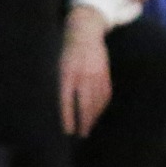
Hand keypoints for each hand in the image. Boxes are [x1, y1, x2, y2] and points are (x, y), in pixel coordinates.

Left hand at [60, 8, 112, 136]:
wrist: (85, 32)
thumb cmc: (67, 51)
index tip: (69, 131)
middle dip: (84, 121)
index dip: (68, 117)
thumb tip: (65, 106)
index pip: (67, 100)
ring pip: (97, 102)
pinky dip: (102, 106)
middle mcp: (83, 76)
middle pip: (85, 104)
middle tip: (82, 134)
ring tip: (90, 126)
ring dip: (94, 116)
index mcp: (67, 73)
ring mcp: (96, 75)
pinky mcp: (105, 74)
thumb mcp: (60, 65)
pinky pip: (105, 95)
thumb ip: (63, 84)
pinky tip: (98, 113)